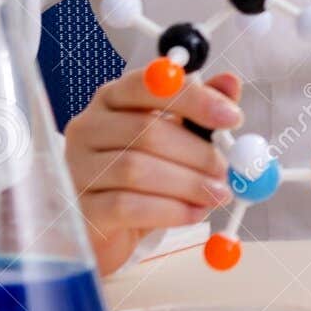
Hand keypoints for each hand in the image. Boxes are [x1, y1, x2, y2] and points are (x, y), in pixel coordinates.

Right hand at [64, 68, 242, 277]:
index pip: (151, 85)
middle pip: (145, 130)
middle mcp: (88, 127)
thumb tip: (231, 83)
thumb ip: (200, 110)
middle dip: (196, 151)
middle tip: (226, 169)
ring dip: (187, 183)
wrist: (111, 227)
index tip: (232, 117)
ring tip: (216, 194)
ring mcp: (78, 168)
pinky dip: (169, 210)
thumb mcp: (176, 138)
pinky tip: (193, 213)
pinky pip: (126, 206)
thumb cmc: (145, 175)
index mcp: (113, 98)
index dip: (195, 99)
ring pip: (135, 169)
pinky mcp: (80, 208)